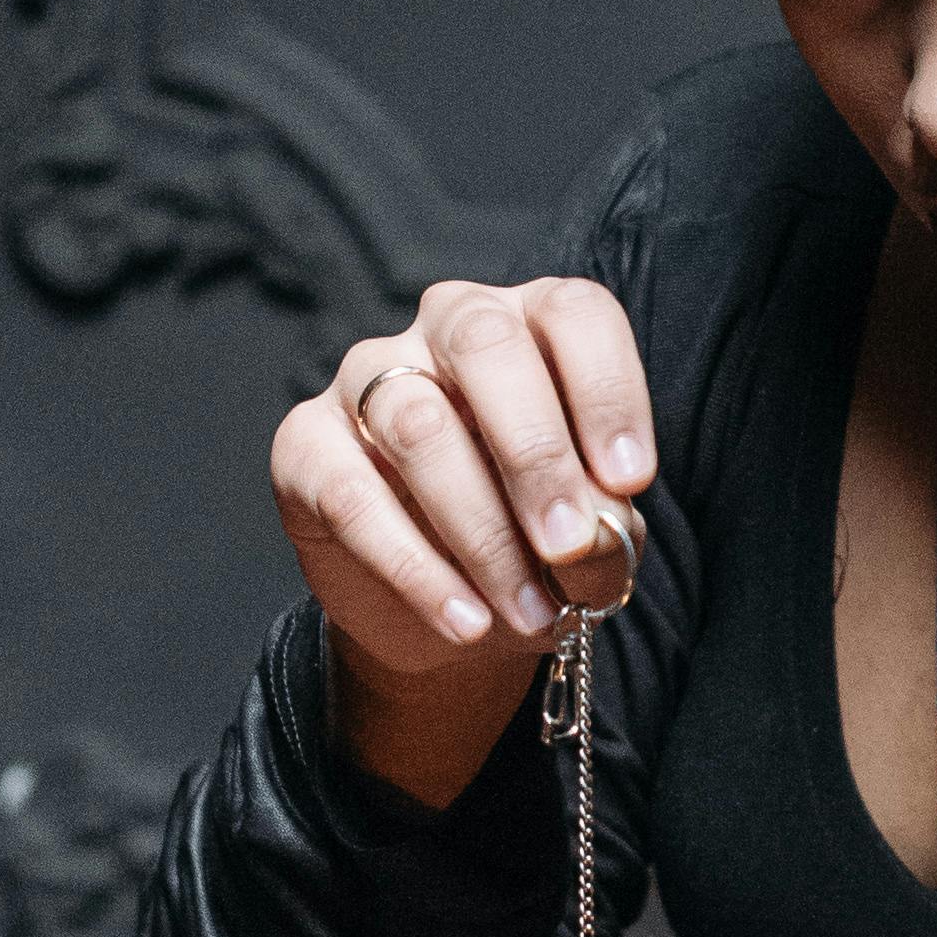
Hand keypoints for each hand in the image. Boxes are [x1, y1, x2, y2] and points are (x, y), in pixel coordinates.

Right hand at [269, 274, 656, 802]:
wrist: (453, 609)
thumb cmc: (535, 541)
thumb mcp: (588, 534)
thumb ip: (602, 525)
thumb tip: (590, 542)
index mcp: (532, 325)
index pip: (574, 315)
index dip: (607, 391)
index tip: (630, 481)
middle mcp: (448, 328)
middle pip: (485, 344)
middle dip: (536, 453)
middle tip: (570, 546)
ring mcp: (368, 378)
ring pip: (418, 425)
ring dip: (482, 532)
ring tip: (527, 611)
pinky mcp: (306, 444)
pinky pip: (352, 496)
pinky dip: (416, 571)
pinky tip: (465, 621)